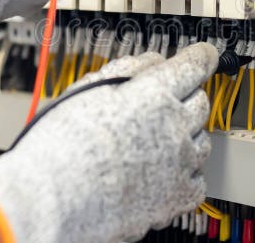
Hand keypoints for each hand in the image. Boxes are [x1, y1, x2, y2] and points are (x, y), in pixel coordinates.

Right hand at [0, 43, 217, 242]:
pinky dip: (186, 175)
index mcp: (152, 93)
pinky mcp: (176, 197)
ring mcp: (179, 163)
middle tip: (162, 106)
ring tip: (153, 145)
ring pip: (203, 141)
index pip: (195, 65)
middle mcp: (173, 125)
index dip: (201, 57)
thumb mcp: (89, 89)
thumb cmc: (59, 144)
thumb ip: (128, 69)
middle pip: (201, 102)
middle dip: (186, 99)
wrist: (50, 197)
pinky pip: (198, 181)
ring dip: (186, 137)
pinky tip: (163, 174)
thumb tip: (154, 62)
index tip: (205, 56)